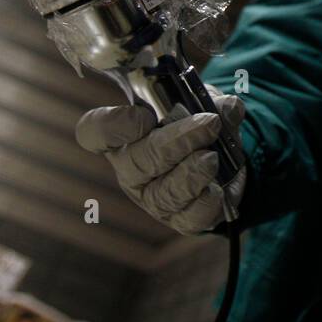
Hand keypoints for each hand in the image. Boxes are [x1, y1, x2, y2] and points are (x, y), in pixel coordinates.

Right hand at [76, 90, 247, 234]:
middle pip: (137, 161)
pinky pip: (189, 217)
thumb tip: (227, 108)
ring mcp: (154, 198)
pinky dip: (206, 202)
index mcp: (125, 136)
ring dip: (192, 173)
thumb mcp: (205, 105)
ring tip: (213, 157)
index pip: (95, 131)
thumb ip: (214, 102)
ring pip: (163, 193)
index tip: (145, 114)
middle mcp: (132, 170)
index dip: (114, 125)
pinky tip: (218, 188)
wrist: (225, 163)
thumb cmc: (200, 127)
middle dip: (175, 142)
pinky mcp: (181, 220)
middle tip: (207, 125)